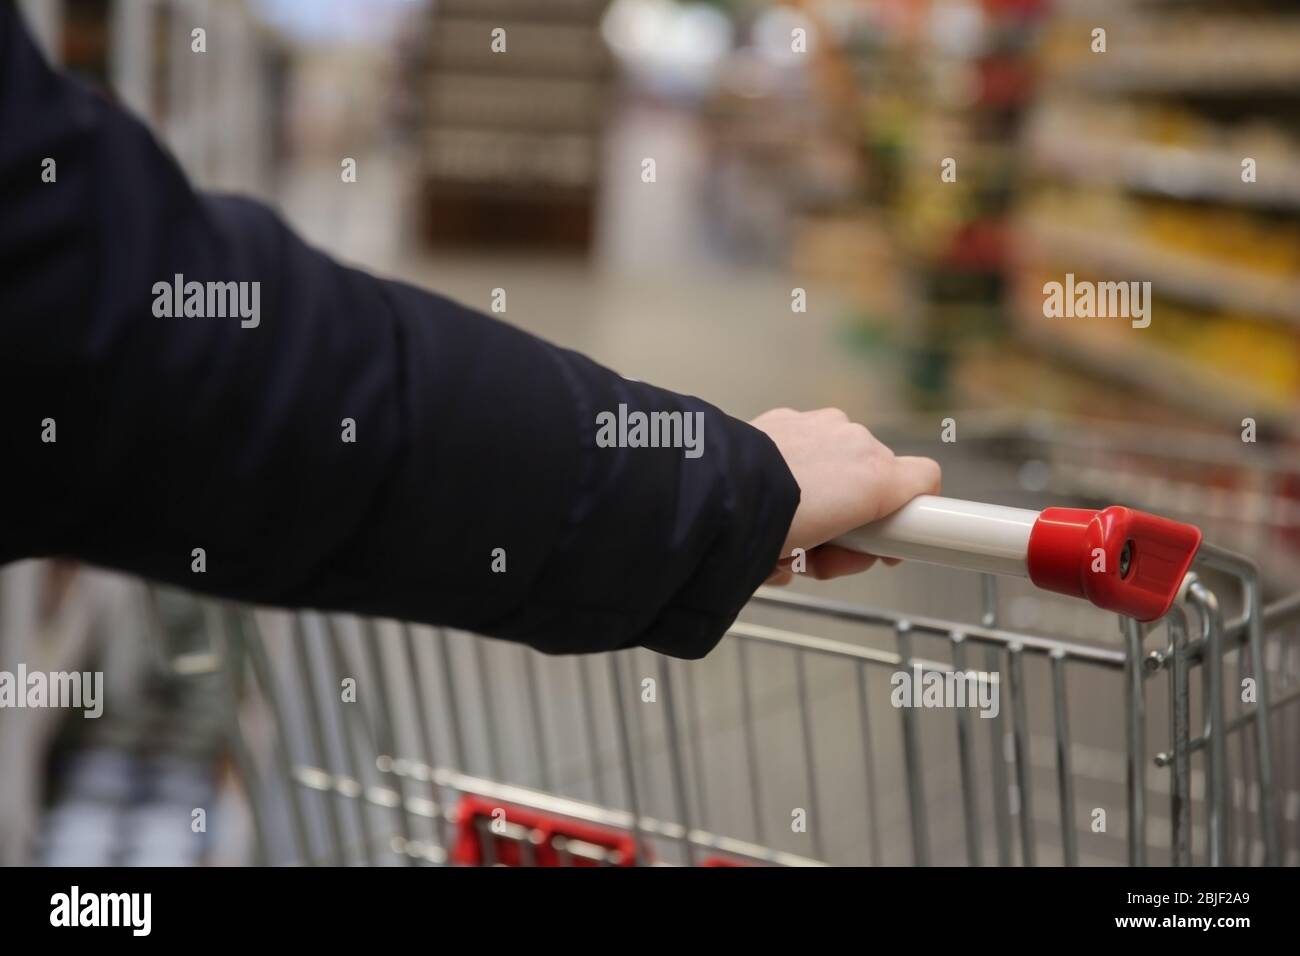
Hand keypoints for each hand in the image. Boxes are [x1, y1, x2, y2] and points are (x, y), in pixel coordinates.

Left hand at [750, 407, 940, 583]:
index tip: (882, 546)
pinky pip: (803, 447)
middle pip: (871, 482)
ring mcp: (819, 423)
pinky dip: (790, 474)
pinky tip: (765, 499)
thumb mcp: (822, 557)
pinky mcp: (786, 417)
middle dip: (848, 519)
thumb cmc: (769, 525)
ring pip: (835, 466)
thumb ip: (856, 550)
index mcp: (875, 473)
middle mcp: (855, 439)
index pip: (923, 481)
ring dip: (816, 501)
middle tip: (811, 555)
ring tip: (777, 530)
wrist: (715, 491)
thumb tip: (861, 551)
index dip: (907, 516)